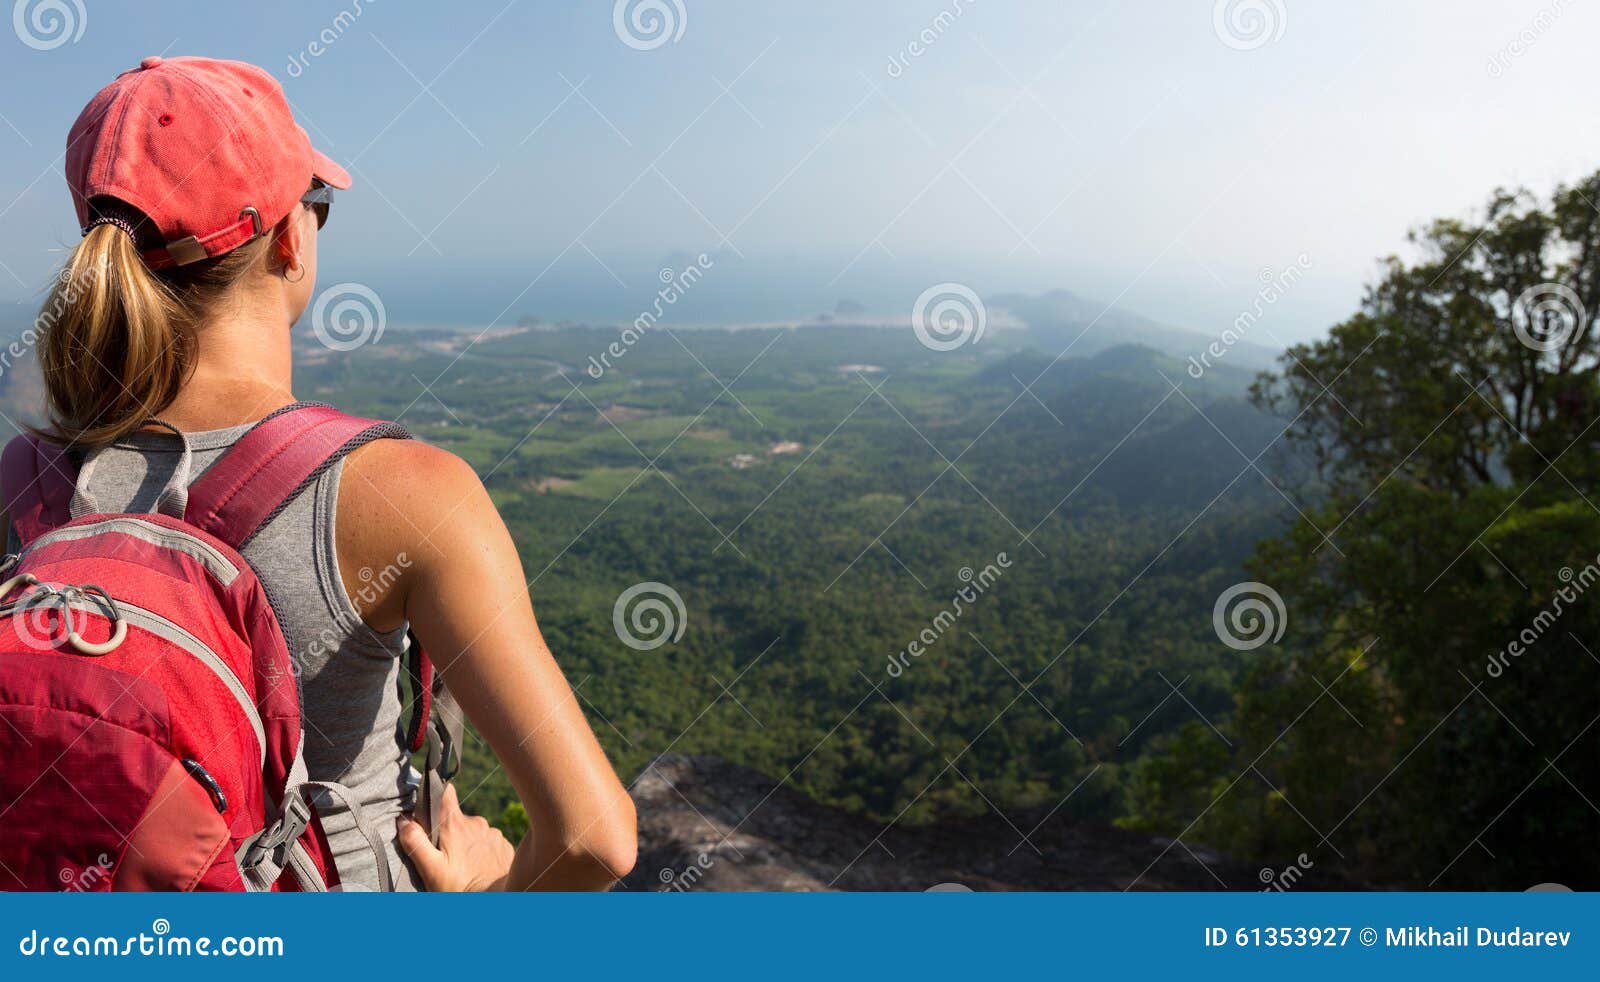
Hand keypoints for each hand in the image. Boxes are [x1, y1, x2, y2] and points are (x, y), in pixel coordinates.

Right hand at [396, 784, 514, 890]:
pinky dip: (480, 852)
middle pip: (456, 818)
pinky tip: (477, 869)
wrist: (498, 901)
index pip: (446, 792)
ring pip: (473, 832)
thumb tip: (404, 821)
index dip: (436, 795)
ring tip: (462, 867)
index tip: (430, 807)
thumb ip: (415, 842)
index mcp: (456, 824)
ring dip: (466, 844)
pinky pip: (487, 843)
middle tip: (444, 857)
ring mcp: (493, 833)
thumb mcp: (431, 869)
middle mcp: (476, 822)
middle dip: (448, 833)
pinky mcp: (504, 845)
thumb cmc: (460, 888)